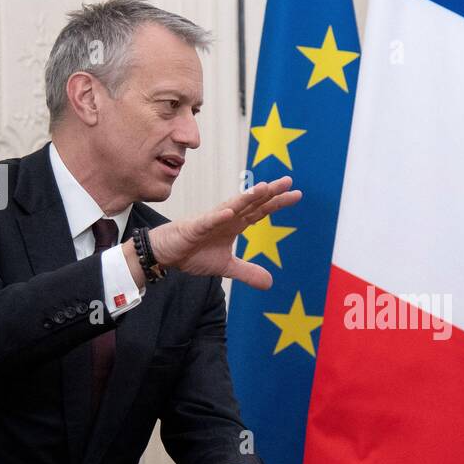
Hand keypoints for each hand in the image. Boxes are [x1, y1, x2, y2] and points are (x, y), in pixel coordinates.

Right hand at [149, 176, 301, 289]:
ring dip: (247, 198)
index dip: (277, 202)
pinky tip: (229, 211)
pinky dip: (218, 217)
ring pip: (232, 206)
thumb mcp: (226, 267)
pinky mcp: (194, 228)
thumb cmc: (194, 252)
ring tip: (263, 188)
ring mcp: (211, 220)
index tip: (296, 194)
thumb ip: (247, 272)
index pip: (260, 211)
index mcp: (235, 224)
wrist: (166, 253)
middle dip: (269, 193)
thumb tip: (270, 283)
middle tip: (288, 181)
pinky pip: (208, 221)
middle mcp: (226, 218)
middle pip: (251, 203)